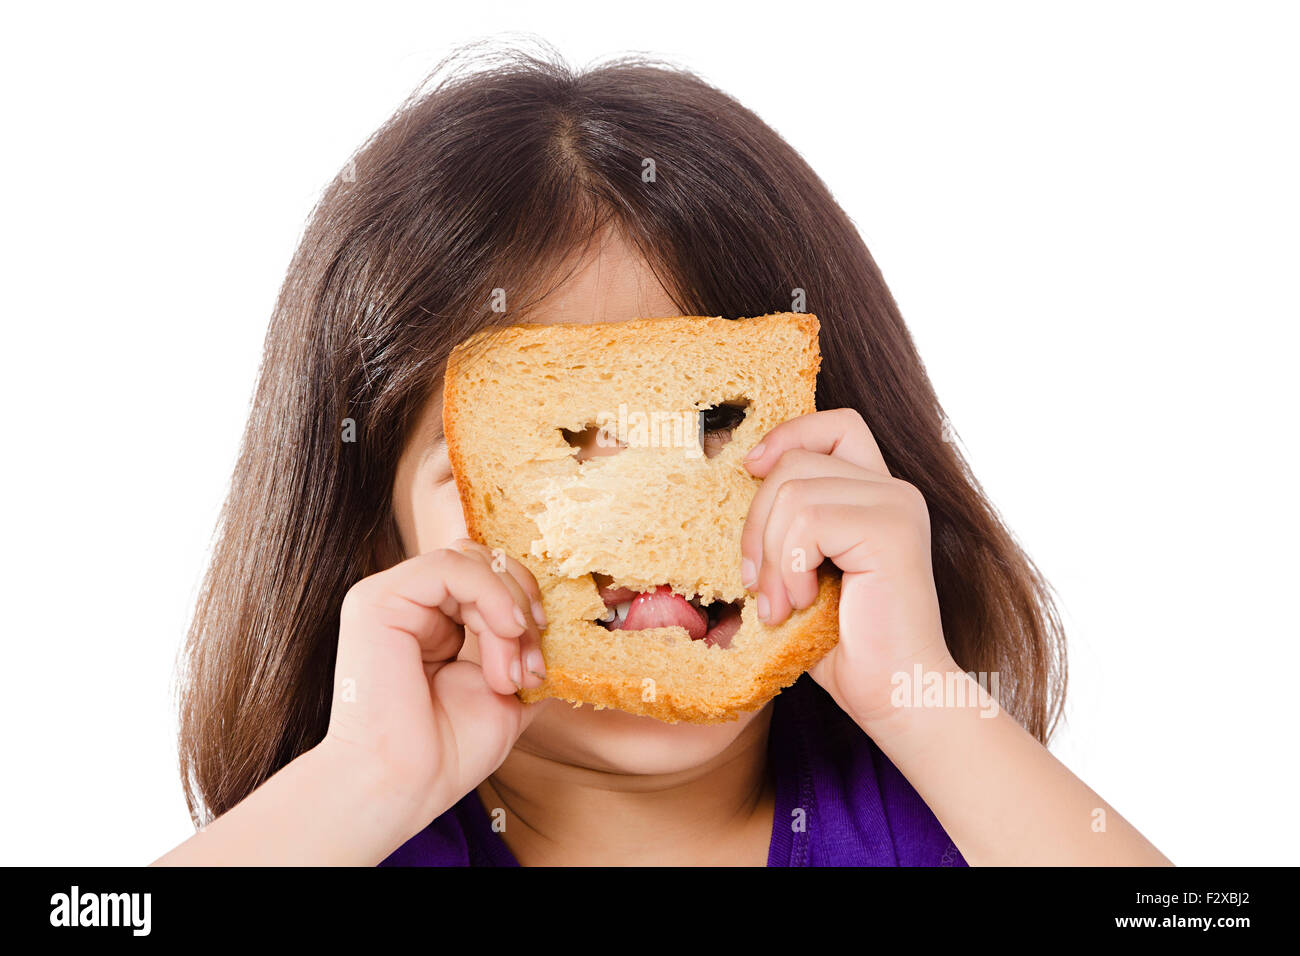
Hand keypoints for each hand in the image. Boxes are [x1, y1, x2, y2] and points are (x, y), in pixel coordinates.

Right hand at [323, 540, 546, 829]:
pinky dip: (490, 594)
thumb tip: (563, 629)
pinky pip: (450, 565)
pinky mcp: (377, 600)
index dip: (525, 605)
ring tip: (509, 672)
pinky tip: (504, 632)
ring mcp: (390, 598)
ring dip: (508, 611)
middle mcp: (410, 604)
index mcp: (434, 621)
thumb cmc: (448, 753)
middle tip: (531, 668)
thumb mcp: (508, 694)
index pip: (488, 577)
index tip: (542, 660)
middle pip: (483, 561)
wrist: (405, 787)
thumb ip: (527, 653)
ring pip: (472, 560)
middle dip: (522, 608)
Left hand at [740, 408, 956, 730]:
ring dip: (772, 555)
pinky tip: (803, 604)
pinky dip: (790, 566)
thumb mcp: (803, 572)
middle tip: (759, 585)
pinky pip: (808, 521)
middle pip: (795, 461)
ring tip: (782, 604)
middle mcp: (894, 490)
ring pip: (793, 491)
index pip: (835, 425)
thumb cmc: (846, 644)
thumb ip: (787, 524)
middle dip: (757, 523)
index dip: (788, 436)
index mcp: (877, 494)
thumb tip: (738, 477)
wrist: (895, 695)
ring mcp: (896, 506)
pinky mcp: (891, 530)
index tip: (750, 473)